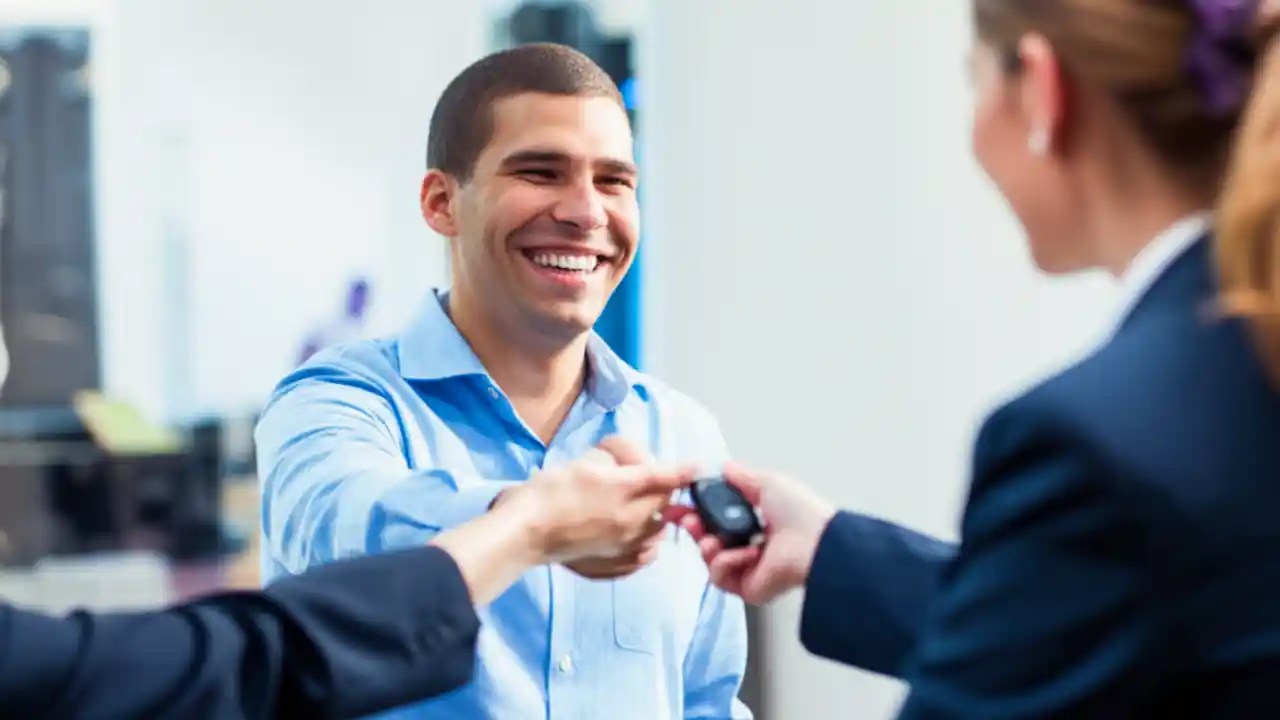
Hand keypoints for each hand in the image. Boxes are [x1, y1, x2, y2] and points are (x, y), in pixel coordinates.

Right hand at [507, 436, 693, 572]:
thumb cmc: (551, 490)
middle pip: (665, 504)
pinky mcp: (616, 566)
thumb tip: (636, 465)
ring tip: (634, 508)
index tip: (698, 468)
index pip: (665, 478)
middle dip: (659, 489)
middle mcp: (632, 522)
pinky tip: (630, 535)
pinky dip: (645, 543)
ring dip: (655, 517)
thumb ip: (618, 457)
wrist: (525, 532)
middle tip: (637, 480)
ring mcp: (625, 548)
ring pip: (658, 531)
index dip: (682, 471)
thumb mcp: (587, 461)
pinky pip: (645, 554)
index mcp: (624, 491)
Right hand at [667, 462, 835, 604]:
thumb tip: (724, 467)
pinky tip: (745, 554)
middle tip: (687, 519)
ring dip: (706, 547)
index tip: (677, 504)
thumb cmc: (799, 511)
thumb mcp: (766, 483)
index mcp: (754, 523)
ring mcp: (748, 570)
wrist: (814, 541)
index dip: (694, 512)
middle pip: (707, 540)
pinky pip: (720, 577)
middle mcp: (750, 547)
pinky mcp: (748, 589)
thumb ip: (741, 477)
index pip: (715, 519)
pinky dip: (726, 563)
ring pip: (710, 561)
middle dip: (693, 528)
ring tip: (713, 540)